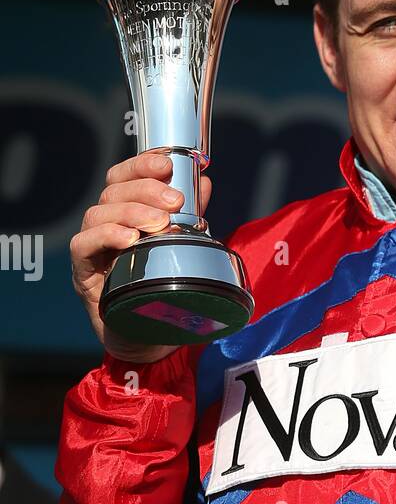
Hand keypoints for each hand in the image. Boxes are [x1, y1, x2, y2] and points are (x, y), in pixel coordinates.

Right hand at [70, 152, 212, 362]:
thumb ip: (189, 215)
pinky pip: (83, 246)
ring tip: (159, 224)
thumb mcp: (182, 248)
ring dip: (130, 212)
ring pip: (97, 214)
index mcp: (125, 215)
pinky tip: (129, 239)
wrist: (151, 340)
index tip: (167, 163)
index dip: (141, 164)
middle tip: (175, 201)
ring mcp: (92, 250)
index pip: (124, 178)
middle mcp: (104, 227)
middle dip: (145, 190)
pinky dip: (106, 236)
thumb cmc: (163, 292)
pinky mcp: (83, 274)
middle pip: (112, 192)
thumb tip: (204, 182)